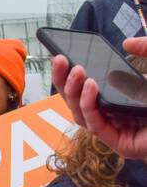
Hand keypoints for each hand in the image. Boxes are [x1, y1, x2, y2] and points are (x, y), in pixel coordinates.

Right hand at [53, 35, 146, 158]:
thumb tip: (126, 43)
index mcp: (121, 99)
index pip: (87, 89)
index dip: (70, 76)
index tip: (62, 57)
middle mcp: (115, 116)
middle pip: (77, 102)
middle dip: (64, 81)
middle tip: (59, 60)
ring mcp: (116, 131)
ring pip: (81, 114)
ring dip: (73, 92)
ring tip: (76, 70)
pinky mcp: (120, 144)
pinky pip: (95, 125)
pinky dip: (88, 105)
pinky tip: (90, 86)